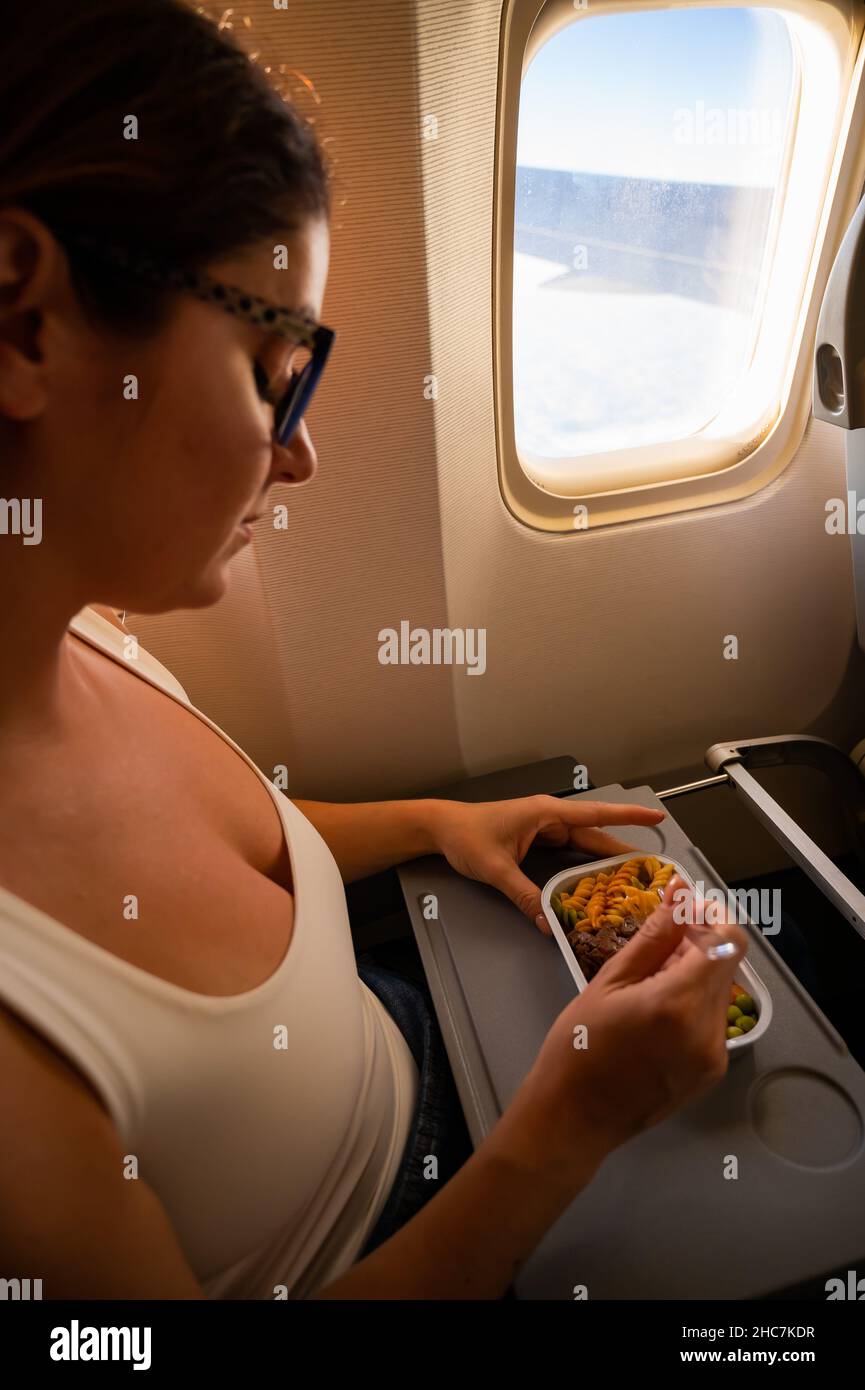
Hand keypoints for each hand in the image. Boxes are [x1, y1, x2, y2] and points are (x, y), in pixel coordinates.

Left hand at [429, 794, 665, 933]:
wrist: (442, 829)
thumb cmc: (467, 836)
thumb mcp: (496, 868)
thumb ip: (524, 895)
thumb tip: (548, 923)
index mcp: (546, 813)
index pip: (595, 814)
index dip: (628, 817)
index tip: (657, 817)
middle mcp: (551, 818)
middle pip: (596, 834)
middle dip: (624, 849)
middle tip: (653, 869)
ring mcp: (546, 829)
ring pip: (584, 844)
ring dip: (606, 859)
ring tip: (633, 879)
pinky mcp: (539, 840)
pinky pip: (570, 852)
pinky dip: (585, 865)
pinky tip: (597, 882)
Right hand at [495, 876, 748, 1186]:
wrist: (575, 1116)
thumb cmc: (579, 1045)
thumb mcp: (609, 981)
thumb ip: (654, 934)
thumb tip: (680, 890)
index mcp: (679, 1002)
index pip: (728, 941)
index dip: (712, 918)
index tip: (684, 912)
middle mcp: (708, 1030)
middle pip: (726, 964)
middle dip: (698, 944)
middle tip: (656, 944)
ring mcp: (715, 1055)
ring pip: (720, 991)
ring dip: (696, 974)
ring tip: (649, 983)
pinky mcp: (713, 1071)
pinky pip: (714, 1020)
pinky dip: (693, 1004)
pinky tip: (656, 1012)